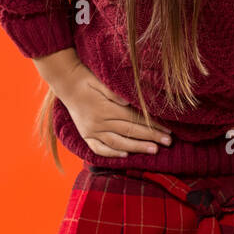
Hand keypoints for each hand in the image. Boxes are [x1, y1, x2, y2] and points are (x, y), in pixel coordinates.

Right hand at [37, 51, 172, 158]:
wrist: (65, 82)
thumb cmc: (86, 78)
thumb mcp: (101, 80)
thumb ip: (115, 92)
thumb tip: (129, 102)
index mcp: (105, 108)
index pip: (134, 119)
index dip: (152, 125)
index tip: (167, 130)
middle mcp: (99, 123)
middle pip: (129, 132)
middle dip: (150, 137)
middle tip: (168, 142)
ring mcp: (91, 131)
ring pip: (117, 142)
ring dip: (136, 147)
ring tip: (153, 150)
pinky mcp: (85, 135)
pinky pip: (99, 148)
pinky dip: (111, 153)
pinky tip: (125, 155)